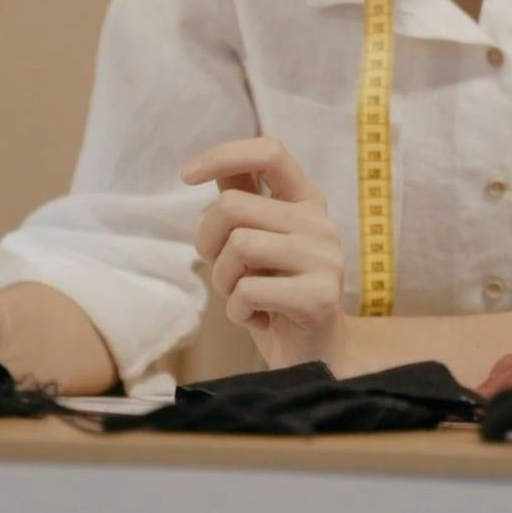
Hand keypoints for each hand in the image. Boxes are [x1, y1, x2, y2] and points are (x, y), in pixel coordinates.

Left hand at [180, 136, 346, 372]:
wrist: (313, 361)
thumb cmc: (276, 299)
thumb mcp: (256, 245)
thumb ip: (244, 203)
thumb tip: (214, 166)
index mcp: (307, 202)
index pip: (270, 151)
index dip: (223, 155)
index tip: (185, 175)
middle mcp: (321, 223)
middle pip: (233, 206)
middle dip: (209, 243)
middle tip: (226, 275)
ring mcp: (326, 259)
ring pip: (239, 245)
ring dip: (225, 281)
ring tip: (245, 299)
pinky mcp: (320, 297)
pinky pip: (248, 291)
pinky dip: (238, 313)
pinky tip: (259, 321)